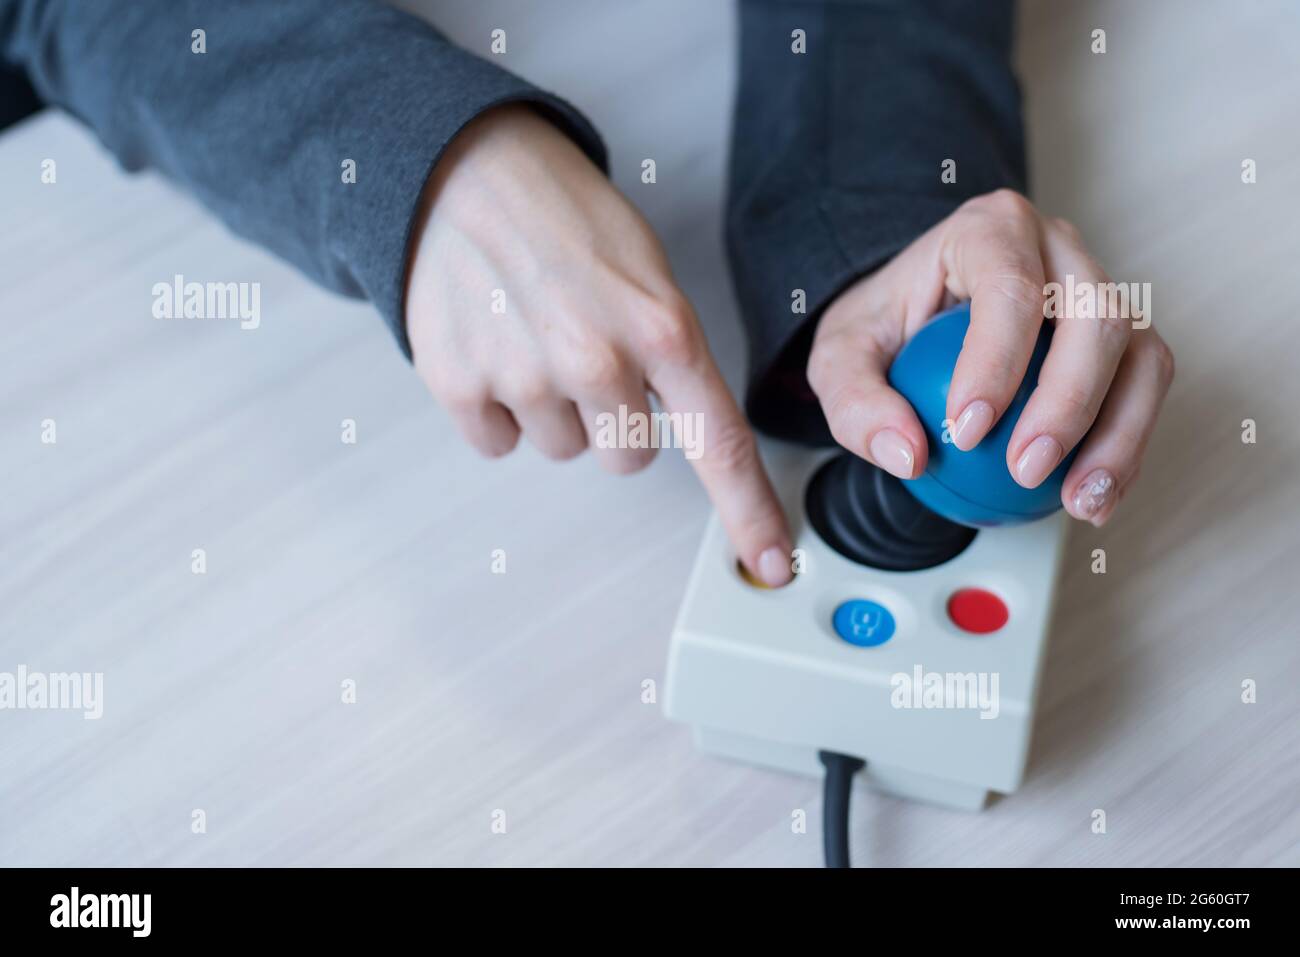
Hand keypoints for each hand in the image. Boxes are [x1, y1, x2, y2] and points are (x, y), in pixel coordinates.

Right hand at [404, 104, 793, 583]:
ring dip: (553, 409)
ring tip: (534, 336)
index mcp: (662, 328)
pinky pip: (498, 443)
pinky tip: (495, 349)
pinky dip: (496, 409)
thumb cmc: (563, 217)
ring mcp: (527, 376)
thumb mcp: (647, 272)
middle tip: (585, 354)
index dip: (749, 512)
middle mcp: (599, 360)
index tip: (770, 563)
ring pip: (562, 450)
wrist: (464, 171)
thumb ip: (668, 351)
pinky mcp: (461, 386)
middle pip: (628, 459)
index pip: (720, 444)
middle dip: (614, 420)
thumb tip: (673, 425)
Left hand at [808, 189, 1173, 525]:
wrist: (915, 318)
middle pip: (1095, 316)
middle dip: (1068, 403)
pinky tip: (1091, 499)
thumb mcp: (839, 358)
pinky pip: (1141, 392)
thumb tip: (908, 456)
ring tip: (1079, 501)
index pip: (1010, 287)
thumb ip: (857, 402)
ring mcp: (1099, 290)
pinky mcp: (1120, 340)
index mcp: (989, 230)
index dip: (998, 362)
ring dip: (1117, 436)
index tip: (967, 431)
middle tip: (1023, 472)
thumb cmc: (884, 323)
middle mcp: (1058, 249)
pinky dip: (1124, 449)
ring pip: (1139, 357)